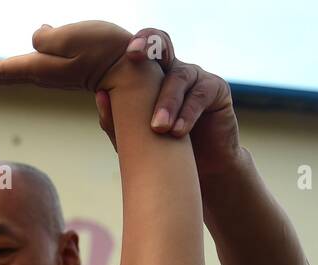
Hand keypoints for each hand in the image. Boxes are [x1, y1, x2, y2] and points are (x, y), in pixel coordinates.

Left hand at [0, 21, 138, 91]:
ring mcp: (56, 74)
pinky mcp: (67, 71)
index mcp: (41, 67)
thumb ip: (49, 38)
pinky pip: (36, 69)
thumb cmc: (105, 51)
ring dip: (1, 73)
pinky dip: (22, 67)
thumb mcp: (74, 37)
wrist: (130, 72)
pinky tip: (24, 61)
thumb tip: (37, 35)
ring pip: (21, 73)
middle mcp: (45, 74)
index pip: (6, 69)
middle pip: (9, 75)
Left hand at [94, 27, 240, 174]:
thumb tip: (100, 95)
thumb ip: (116, 120)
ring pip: (179, 78)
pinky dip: (187, 114)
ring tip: (158, 127)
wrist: (201, 169)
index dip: (140, 42)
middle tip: (134, 57)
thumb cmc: (162, 151)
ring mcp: (196, 77)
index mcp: (151, 77)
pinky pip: (200, 96)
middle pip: (163, 49)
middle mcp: (173, 70)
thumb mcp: (135, 137)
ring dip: (167, 102)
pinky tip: (177, 131)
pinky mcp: (216, 89)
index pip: (146, 48)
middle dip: (149, 47)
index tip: (128, 52)